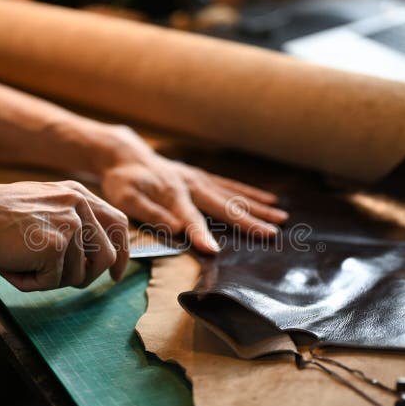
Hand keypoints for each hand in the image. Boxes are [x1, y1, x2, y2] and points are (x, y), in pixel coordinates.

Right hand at [0, 181, 128, 290]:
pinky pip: (54, 282)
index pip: (117, 224)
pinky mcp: (57, 245)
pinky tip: (12, 268)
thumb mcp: (40, 207)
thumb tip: (96, 256)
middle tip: (64, 283)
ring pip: (78, 275)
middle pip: (106, 257)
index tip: (117, 274)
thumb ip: (69, 222)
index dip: (122, 252)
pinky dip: (31, 284)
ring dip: (49, 280)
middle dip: (87, 277)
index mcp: (77, 193)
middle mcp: (78, 205)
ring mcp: (70, 224)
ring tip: (20, 264)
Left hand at [99, 128, 288, 252]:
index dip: (200, 235)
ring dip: (258, 207)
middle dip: (248, 221)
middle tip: (271, 234)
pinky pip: (232, 186)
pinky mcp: (204, 177)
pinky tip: (270, 201)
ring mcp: (200, 179)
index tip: (214, 251)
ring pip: (234, 195)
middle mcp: (192, 185)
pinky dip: (252, 193)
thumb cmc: (123, 180)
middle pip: (223, 206)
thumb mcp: (125, 198)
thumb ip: (149, 213)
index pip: (189, 218)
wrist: (127, 154)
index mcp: (172, 194)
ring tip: (281, 218)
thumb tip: (175, 229)